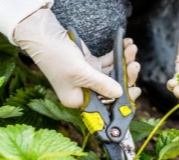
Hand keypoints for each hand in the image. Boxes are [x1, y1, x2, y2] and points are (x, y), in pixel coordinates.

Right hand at [14, 8, 140, 107]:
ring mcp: (89, 78)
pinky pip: (108, 63)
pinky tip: (125, 45)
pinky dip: (117, 55)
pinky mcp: (91, 65)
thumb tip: (120, 93)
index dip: (121, 100)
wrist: (44, 34)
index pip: (104, 106)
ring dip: (124, 62)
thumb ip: (102, 85)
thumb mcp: (80, 73)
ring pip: (112, 75)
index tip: (134, 91)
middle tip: (134, 66)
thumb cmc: (56, 57)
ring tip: (131, 50)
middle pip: (112, 90)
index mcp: (78, 100)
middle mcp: (84, 92)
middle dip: (125, 77)